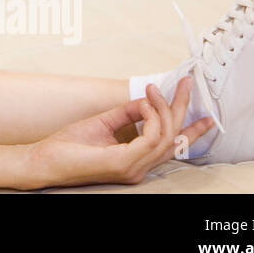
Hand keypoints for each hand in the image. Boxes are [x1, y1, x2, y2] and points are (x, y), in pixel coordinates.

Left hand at [19, 79, 215, 189]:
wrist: (45, 161)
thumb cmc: (69, 146)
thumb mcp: (102, 123)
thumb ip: (126, 114)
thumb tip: (145, 100)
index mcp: (137, 159)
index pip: (171, 146)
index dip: (192, 130)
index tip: (208, 114)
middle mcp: (140, 167)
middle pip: (174, 138)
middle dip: (183, 109)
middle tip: (189, 83)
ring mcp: (134, 169)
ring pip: (166, 137)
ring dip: (164, 109)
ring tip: (155, 89)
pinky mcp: (124, 164)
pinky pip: (150, 138)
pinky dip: (151, 117)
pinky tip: (145, 104)